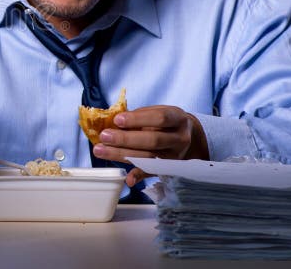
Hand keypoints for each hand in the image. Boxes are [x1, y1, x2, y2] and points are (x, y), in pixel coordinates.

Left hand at [91, 105, 207, 186]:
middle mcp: (179, 139)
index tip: (117, 119)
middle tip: (104, 136)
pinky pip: (152, 173)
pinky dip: (139, 176)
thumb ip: (139, 116)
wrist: (190, 137)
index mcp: (177, 118)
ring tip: (101, 150)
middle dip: (126, 139)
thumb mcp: (157, 112)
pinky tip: (127, 179)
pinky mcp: (168, 169)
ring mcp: (175, 156)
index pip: (159, 118)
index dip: (138, 119)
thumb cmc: (165, 122)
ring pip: (148, 157)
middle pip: (152, 140)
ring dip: (122, 155)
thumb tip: (111, 120)